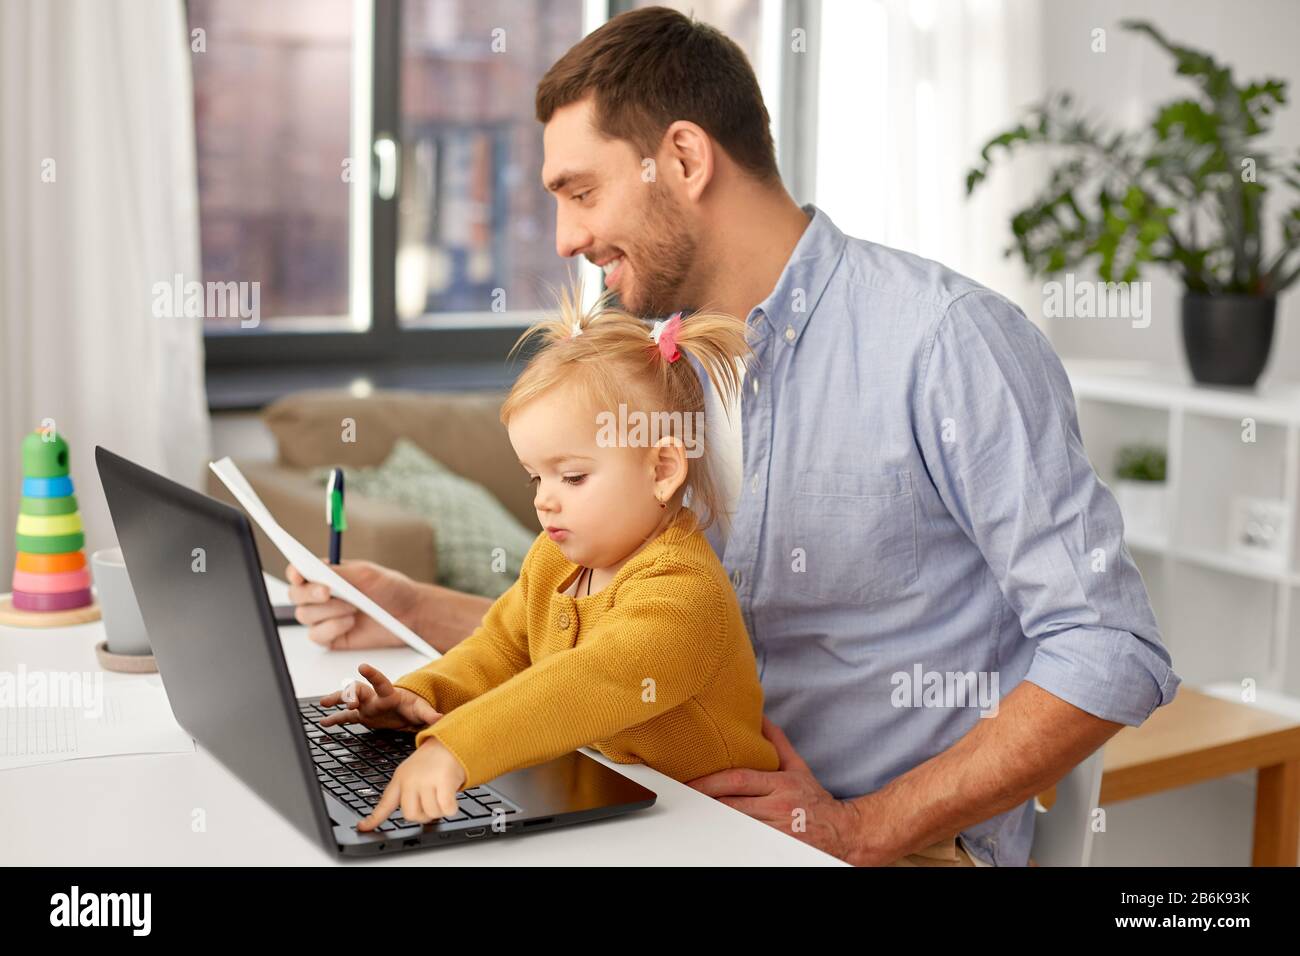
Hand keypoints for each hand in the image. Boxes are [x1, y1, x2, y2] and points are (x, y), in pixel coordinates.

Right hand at [286, 559, 417, 648]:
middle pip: (295, 595)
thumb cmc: (390, 589)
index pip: (298, 572)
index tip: (299, 574)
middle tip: (328, 592)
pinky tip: (350, 623)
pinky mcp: (330, 637)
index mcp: (326, 575)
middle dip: (309, 593)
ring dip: (329, 611)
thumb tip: (315, 568)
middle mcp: (321, 595)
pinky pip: (316, 635)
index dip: (294, 572)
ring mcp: (324, 616)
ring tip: (353, 608)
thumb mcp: (366, 574)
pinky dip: (332, 628)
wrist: (409, 614)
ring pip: (304, 615)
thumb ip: (339, 572)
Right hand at [318, 663, 442, 731]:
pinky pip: (346, 717)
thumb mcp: (422, 710)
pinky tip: (324, 722)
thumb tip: (441, 718)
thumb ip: (429, 714)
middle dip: (350, 692)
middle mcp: (374, 698)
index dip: (372, 674)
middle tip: (349, 702)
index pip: (380, 682)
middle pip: (359, 689)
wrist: (409, 712)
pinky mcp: (363, 716)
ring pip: (348, 701)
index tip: (362, 666)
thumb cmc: (414, 706)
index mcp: (389, 694)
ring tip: (324, 703)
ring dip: (337, 700)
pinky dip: (335, 719)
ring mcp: (367, 706)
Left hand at [358, 737, 466, 831]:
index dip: (373, 819)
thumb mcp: (412, 772)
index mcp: (400, 779)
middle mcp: (410, 780)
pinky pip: (446, 809)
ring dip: (440, 810)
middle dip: (424, 815)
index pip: (384, 804)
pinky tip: (451, 799)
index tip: (363, 827)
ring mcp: (426, 780)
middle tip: (432, 803)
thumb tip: (409, 814)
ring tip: (442, 795)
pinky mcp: (443, 781)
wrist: (451, 741)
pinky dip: (451, 808)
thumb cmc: (433, 760)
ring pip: (431, 814)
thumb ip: (406, 792)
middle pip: (411, 815)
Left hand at [686, 716, 867, 863]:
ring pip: (736, 824)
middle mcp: (777, 807)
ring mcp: (776, 830)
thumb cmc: (814, 800)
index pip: (738, 780)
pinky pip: (747, 841)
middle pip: (732, 804)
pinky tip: (716, 832)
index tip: (690, 782)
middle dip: (706, 801)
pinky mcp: (776, 847)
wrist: (843, 833)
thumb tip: (760, 718)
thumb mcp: (798, 768)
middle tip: (684, 797)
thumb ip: (777, 743)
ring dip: (714, 818)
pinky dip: (731, 835)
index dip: (710, 782)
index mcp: (780, 784)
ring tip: (693, 813)